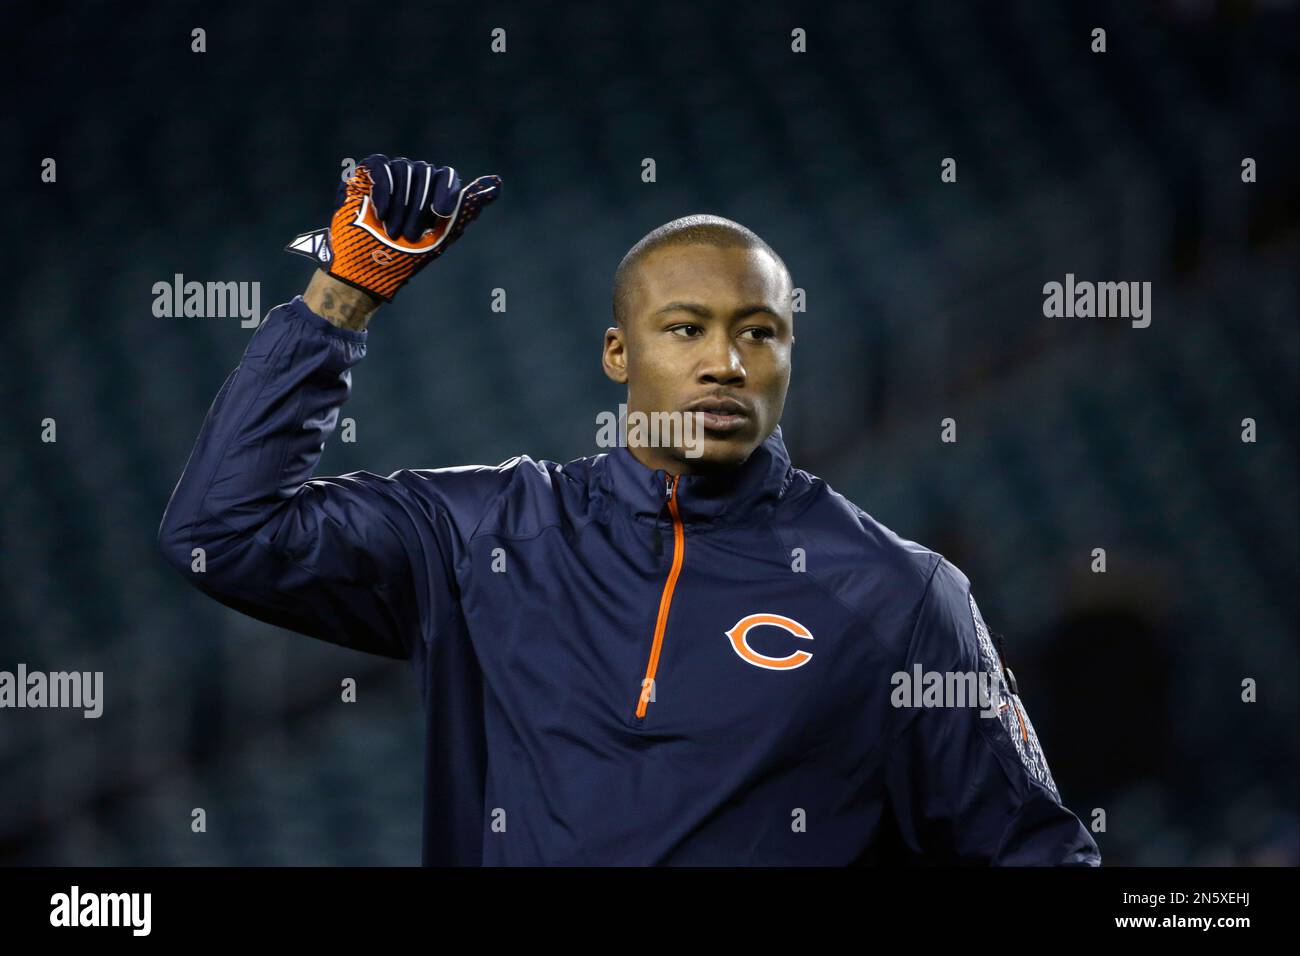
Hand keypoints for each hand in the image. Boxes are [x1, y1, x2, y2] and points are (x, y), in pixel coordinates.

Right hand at [286, 153, 501, 301]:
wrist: (367, 270)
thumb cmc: (405, 257)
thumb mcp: (443, 234)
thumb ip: (468, 207)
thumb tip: (498, 183)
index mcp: (433, 192)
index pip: (446, 175)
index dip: (446, 193)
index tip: (441, 214)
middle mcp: (413, 180)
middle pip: (426, 171)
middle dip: (419, 207)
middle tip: (409, 235)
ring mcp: (390, 176)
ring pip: (404, 168)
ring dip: (401, 204)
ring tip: (392, 231)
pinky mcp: (365, 175)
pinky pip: (381, 165)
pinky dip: (384, 190)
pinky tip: (380, 213)